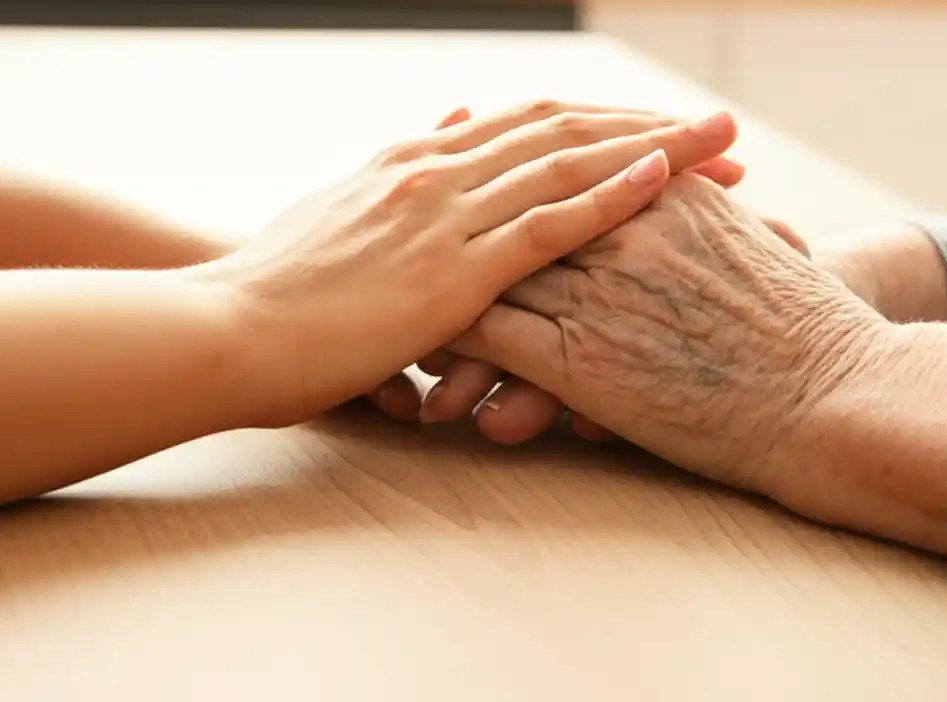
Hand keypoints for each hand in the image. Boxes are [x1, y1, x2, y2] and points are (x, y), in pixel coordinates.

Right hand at [187, 100, 742, 426]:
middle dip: (648, 127)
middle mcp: (437, 172)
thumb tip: (450, 125)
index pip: (528, 125)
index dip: (602, 124)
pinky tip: (663, 182)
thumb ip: (399, 174)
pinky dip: (610, 197)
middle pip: (564, 130)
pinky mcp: (451, 272)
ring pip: (568, 164)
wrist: (225, 332)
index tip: (660, 129)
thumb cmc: (275, 291)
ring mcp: (445, 216)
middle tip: (719, 131)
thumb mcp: (339, 216)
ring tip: (721, 147)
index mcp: (413, 162)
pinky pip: (546, 224)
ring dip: (652, 149)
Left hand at [417, 214, 812, 443]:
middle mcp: (622, 227)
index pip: (561, 172)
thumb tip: (663, 176)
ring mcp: (598, 291)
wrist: (835, 397)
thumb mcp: (745, 239)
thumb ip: (690, 201)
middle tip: (403, 240)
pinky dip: (449, 346)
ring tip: (399, 308)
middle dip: (457, 233)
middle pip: (510, 216)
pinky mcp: (583, 359)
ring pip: (486, 277)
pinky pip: (492, 339)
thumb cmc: (800, 328)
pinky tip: (418, 356)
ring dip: (436, 295)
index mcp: (662, 191)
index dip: (503, 180)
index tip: (460, 188)